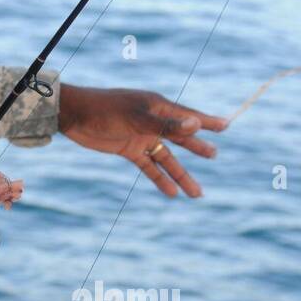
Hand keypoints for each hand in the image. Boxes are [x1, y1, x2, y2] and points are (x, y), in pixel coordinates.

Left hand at [57, 84, 228, 197]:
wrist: (74, 116)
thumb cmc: (105, 110)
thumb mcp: (136, 118)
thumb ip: (165, 125)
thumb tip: (195, 125)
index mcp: (157, 107)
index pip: (188, 116)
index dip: (207, 122)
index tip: (226, 126)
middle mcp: (153, 121)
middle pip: (180, 138)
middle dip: (197, 147)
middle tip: (214, 155)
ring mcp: (141, 136)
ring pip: (166, 158)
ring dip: (181, 174)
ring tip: (197, 193)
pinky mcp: (128, 149)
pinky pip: (148, 166)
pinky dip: (159, 179)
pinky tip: (171, 193)